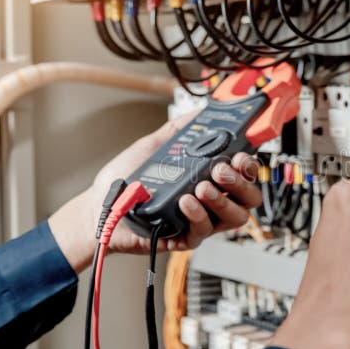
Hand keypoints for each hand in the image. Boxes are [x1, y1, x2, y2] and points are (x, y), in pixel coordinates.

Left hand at [49, 113, 262, 272]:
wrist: (100, 204)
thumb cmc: (128, 179)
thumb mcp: (156, 145)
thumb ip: (181, 128)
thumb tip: (201, 111)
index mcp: (210, 177)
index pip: (245, 174)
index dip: (249, 166)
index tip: (240, 155)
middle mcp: (211, 200)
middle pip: (248, 198)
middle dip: (240, 183)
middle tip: (221, 170)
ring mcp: (200, 220)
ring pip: (234, 218)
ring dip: (223, 200)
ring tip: (202, 187)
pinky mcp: (184, 238)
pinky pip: (203, 231)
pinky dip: (198, 215)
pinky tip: (186, 202)